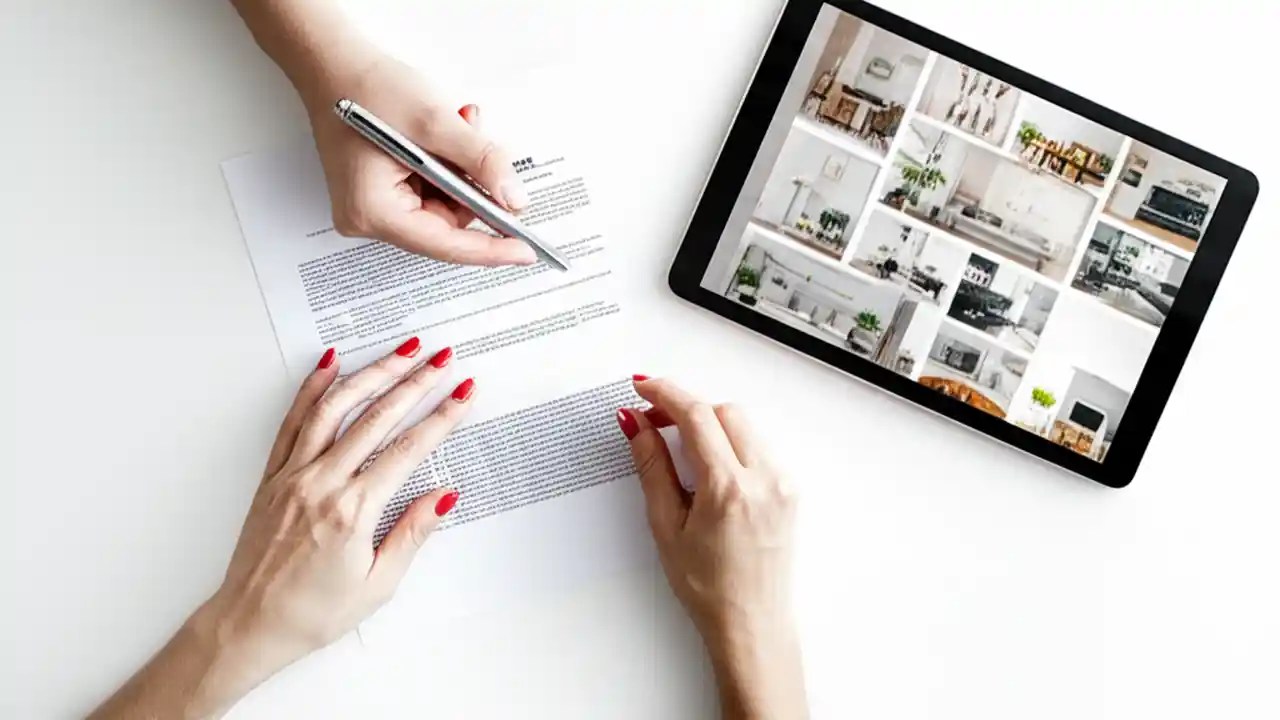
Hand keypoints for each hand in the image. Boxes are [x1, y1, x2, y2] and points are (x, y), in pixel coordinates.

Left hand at [92, 339, 474, 717]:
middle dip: (414, 382)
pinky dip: (313, 389)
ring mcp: (293, 475)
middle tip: (441, 359)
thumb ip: (412, 533)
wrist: (249, 625)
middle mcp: (321, 484)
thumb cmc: (311, 613)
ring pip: (335, 409)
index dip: (441, 418)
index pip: (407, 450)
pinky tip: (331, 366)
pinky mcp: (272, 476)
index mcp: (352, 512)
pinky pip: (294, 422)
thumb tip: (444, 495)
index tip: (462, 394)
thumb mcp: (377, 584)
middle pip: (376, 418)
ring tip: (398, 352)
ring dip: (370, 374)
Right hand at [229, 1, 533, 264]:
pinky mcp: (382, 192)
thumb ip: (481, 162)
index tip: (524, 252)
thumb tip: (514, 198)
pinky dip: (447, 166)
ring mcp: (373, 206)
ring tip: (461, 127)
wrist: (334, 63)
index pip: (444, 244)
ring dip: (461, 169)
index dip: (490, 248)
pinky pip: (431, 191)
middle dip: (473, 187)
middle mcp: (368, 217)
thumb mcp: (436, 123)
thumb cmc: (366, 87)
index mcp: (373, 210)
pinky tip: (446, 136)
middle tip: (487, 152)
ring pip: (443, 205)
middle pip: (445, 225)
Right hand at [616, 378, 806, 718]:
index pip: (697, 416)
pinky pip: (759, 447)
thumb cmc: (708, 587)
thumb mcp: (666, 527)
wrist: (751, 623)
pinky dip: (732, 443)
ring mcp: (783, 484)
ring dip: (711, 424)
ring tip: (681, 447)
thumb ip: (652, 467)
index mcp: (729, 490)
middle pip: (725, 411)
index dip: (666, 394)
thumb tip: (638, 426)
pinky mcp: (791, 490)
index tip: (644, 387)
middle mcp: (764, 480)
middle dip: (688, 408)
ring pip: (745, 425)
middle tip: (656, 422)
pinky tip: (710, 466)